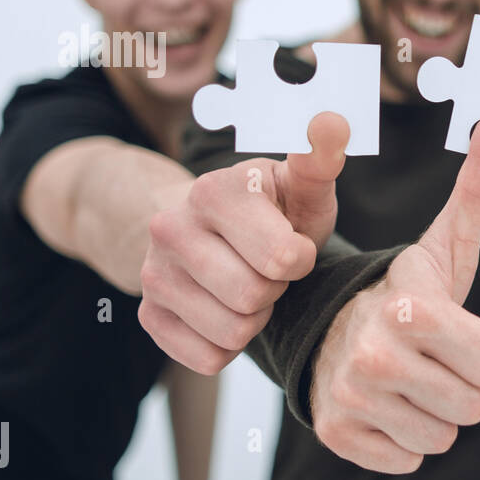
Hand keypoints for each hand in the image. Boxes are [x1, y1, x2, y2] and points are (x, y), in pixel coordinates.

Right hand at [139, 113, 349, 373]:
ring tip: (250, 287)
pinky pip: (208, 359)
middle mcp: (170, 226)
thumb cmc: (274, 211)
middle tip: (268, 270)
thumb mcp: (301, 186)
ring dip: (254, 319)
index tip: (291, 244)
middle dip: (275, 290)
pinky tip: (226, 311)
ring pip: (231, 333)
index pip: (281, 257)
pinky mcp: (147, 315)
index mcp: (214, 190)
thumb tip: (331, 120)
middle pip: (252, 298)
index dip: (298, 259)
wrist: (210, 232)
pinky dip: (229, 345)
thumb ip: (320, 160)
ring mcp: (151, 272)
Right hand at [309, 120, 479, 472]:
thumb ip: (476, 191)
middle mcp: (375, 353)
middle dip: (462, 386)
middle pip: (474, 407)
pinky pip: (409, 460)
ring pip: (443, 438)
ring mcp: (350, 396)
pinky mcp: (335, 433)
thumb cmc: (404, 292)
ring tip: (410, 379)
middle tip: (432, 358)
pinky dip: (403, 440)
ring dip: (435, 414)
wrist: (329, 327)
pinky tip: (386, 405)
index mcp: (411, 308)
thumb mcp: (443, 246)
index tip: (457, 334)